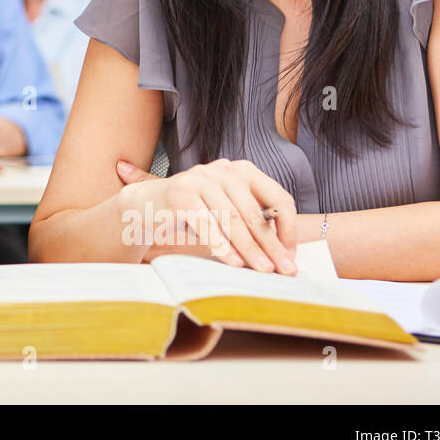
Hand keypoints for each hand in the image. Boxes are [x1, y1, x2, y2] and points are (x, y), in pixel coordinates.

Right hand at [114, 157, 297, 273]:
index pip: (277, 196)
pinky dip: (222, 246)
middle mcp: (222, 170)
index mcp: (241, 170)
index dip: (288, 227)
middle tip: (284, 269)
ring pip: (232, 219)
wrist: (148, 205)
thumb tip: (282, 253)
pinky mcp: (180, 195)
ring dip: (250, 249)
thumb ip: (250, 221)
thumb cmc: (194, 212)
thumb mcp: (226, 210)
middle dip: (271, 245)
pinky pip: (207, 224)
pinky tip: (233, 263)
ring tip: (262, 269)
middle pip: (255, 212)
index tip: (291, 253)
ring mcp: (200, 180)